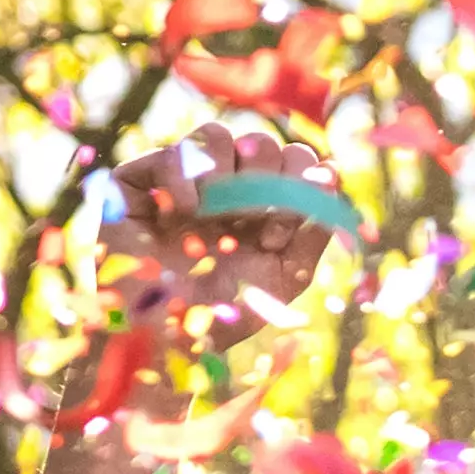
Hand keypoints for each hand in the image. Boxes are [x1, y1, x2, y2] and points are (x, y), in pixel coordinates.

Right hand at [98, 130, 337, 353]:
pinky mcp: (139, 181)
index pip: (294, 162)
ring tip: (216, 220)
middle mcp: (224, 190)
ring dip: (229, 178)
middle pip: (262, 144)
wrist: (154, 338)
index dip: (303, 179)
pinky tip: (182, 214)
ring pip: (217, 135)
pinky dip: (185, 180)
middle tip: (258, 231)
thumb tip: (335, 174)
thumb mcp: (284, 279)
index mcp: (262, 209)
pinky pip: (174, 153)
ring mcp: (181, 182)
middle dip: (271, 182)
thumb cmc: (221, 318)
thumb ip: (313, 230)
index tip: (288, 228)